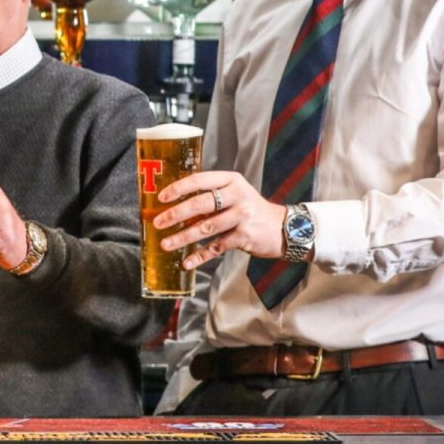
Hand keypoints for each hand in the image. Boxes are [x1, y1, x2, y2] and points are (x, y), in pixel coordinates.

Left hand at [151, 171, 285, 268]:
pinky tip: (186, 262)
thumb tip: (176, 204)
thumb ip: (212, 195)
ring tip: (166, 244)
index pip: (199, 180)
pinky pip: (216, 247)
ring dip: (183, 237)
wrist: (285, 228)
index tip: (161, 198)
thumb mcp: (236, 193)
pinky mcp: (245, 237)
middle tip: (158, 223)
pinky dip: (200, 256)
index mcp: (231, 180)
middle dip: (175, 214)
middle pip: (200, 204)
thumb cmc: (251, 209)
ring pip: (206, 228)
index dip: (178, 189)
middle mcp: (238, 196)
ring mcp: (242, 217)